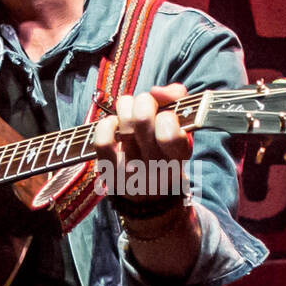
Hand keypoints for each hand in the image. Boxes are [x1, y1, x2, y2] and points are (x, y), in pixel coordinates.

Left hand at [90, 83, 192, 200]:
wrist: (151, 195)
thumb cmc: (166, 151)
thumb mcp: (183, 130)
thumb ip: (178, 101)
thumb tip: (157, 90)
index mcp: (178, 158)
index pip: (169, 133)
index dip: (166, 115)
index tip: (166, 115)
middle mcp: (155, 168)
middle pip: (143, 120)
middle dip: (144, 102)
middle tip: (145, 105)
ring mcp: (131, 171)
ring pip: (123, 124)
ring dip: (125, 107)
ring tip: (129, 111)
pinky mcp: (110, 171)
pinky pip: (102, 141)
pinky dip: (106, 125)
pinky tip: (114, 124)